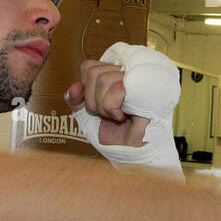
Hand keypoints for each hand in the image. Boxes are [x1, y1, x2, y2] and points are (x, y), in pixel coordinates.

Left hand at [66, 43, 182, 176]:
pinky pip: (116, 89)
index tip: (96, 106)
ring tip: (117, 116)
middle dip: (92, 100)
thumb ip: (76, 99)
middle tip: (107, 114)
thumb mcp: (87, 116)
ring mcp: (137, 79)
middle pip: (93, 72)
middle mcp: (126, 72)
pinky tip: (124, 116)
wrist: (133, 153)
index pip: (89, 67)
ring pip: (103, 79)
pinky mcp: (145, 90)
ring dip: (103, 106)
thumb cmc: (116, 134)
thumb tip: (75, 87)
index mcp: (114, 74)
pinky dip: (112, 108)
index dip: (85, 89)